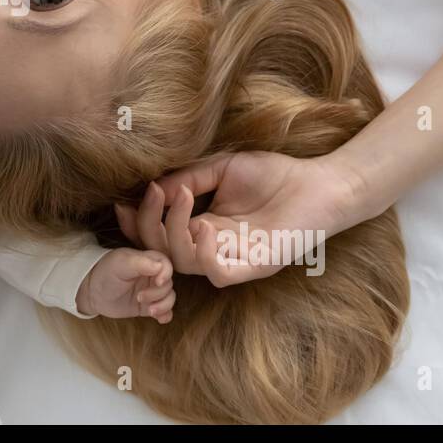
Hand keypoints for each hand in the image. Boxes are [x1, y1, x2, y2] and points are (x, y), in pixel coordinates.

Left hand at [78, 248, 175, 323]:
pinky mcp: (147, 306)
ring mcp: (150, 291)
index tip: (157, 282)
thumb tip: (161, 266)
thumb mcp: (120, 263)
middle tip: (140, 296)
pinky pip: (164, 311)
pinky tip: (158, 318)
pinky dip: (165, 315)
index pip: (166, 265)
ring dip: (163, 306)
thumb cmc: (105, 272)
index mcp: (147, 261)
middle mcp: (151, 276)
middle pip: (168, 284)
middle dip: (158, 293)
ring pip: (169, 298)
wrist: (92, 292)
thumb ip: (140, 263)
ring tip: (149, 310)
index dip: (166, 274)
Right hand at [115, 151, 361, 287]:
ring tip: (183, 198)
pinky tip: (207, 227)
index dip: (138, 225)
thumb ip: (188, 177)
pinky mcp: (257, 265)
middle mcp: (216, 248)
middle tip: (153, 195)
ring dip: (174, 234)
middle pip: (165, 253)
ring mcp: (236, 258)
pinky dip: (205, 255)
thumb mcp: (221, 168)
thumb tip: (153, 186)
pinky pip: (219, 274)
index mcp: (206, 227)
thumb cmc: (277, 174)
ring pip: (186, 265)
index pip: (160, 236)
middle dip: (149, 226)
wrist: (321, 182)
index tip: (121, 204)